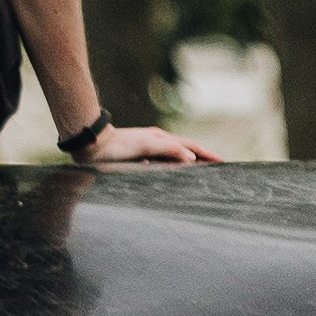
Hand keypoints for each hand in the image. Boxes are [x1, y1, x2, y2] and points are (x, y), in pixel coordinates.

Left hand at [81, 123, 217, 165]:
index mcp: (161, 138)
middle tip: (216, 168)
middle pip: (184, 151)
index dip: (207, 155)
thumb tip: (191, 158)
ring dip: (186, 165)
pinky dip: (170, 170)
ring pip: (173, 158)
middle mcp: (156, 143)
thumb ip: (170, 149)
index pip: (191, 147)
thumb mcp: (147, 145)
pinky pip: (160, 165)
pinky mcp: (137, 159)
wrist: (92, 146)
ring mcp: (147, 150)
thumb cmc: (119, 145)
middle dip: (201, 159)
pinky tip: (170, 177)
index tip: (223, 162)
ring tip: (199, 174)